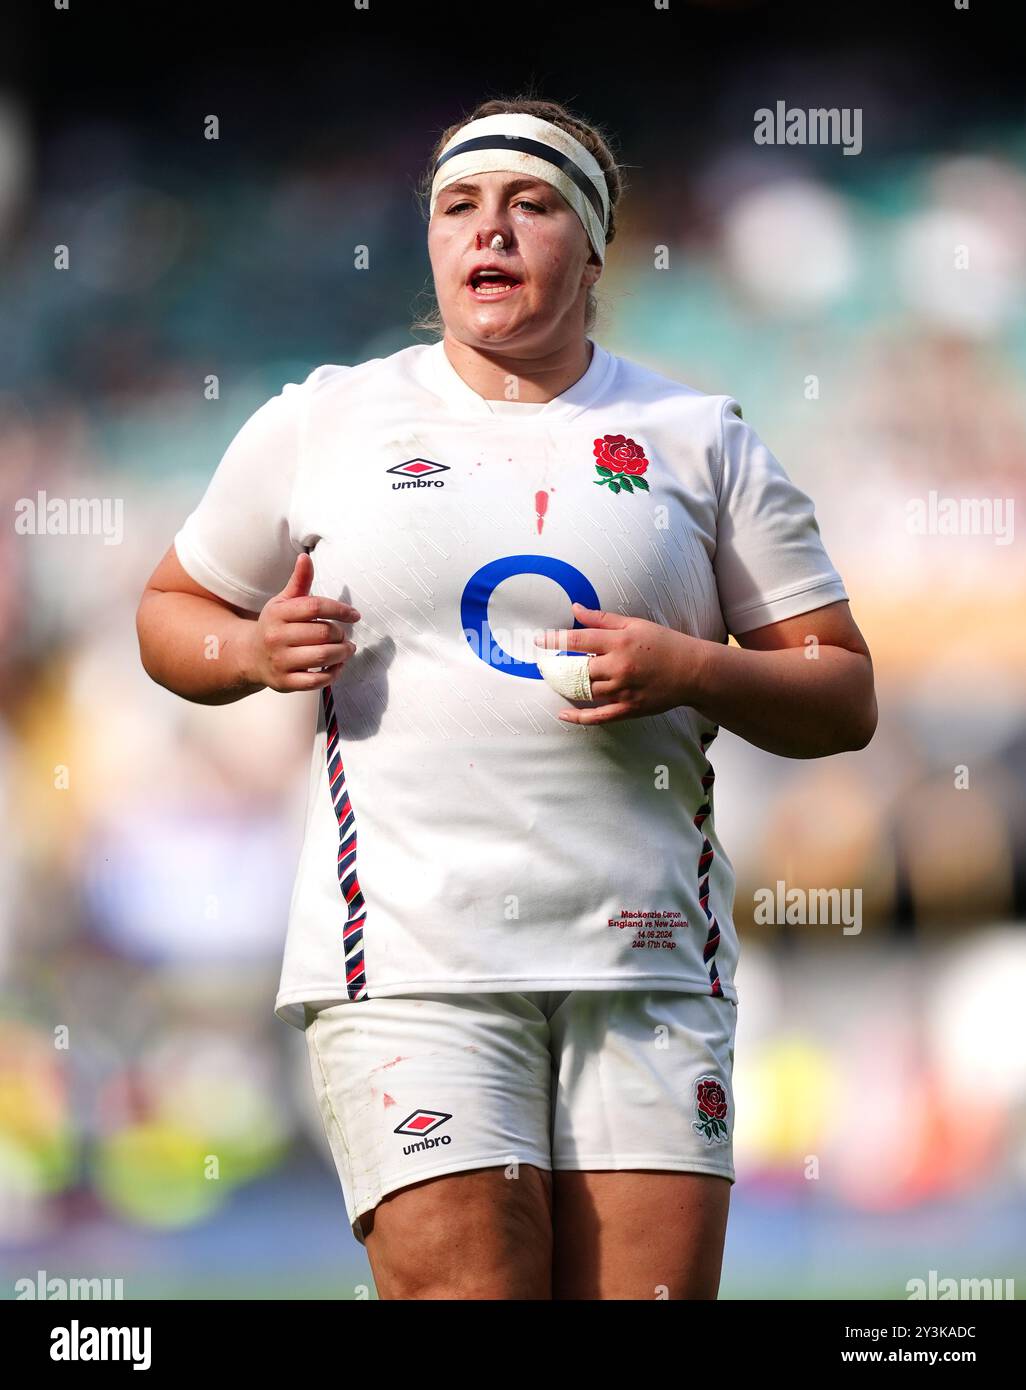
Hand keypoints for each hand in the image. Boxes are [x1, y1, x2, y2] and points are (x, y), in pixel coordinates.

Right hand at [244, 552, 360, 692]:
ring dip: (342, 653)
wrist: (250, 656)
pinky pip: (316, 681)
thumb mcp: (283, 602)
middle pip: (322, 633)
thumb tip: (305, 557)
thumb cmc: (274, 625)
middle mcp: (276, 637)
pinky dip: (333, 673)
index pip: (315, 607)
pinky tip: (336, 666)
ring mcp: (280, 661)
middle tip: (344, 636)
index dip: (340, 610)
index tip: (354, 615)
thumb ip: (299, 582)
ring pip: (323, 656)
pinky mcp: (285, 682)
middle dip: (340, 634)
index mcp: (278, 614)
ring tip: (346, 649)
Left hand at [534, 602, 707, 725]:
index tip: (538, 641)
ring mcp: (623, 690)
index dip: (554, 640)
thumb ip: (602, 619)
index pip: (577, 641)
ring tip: (553, 682)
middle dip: (556, 668)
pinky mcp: (629, 708)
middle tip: (543, 666)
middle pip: (576, 670)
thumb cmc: (665, 643)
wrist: (693, 671)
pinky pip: (598, 716)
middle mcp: (619, 667)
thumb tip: (575, 608)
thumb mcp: (635, 624)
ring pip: (585, 692)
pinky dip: (579, 717)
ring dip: (565, 688)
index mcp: (619, 642)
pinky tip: (563, 714)